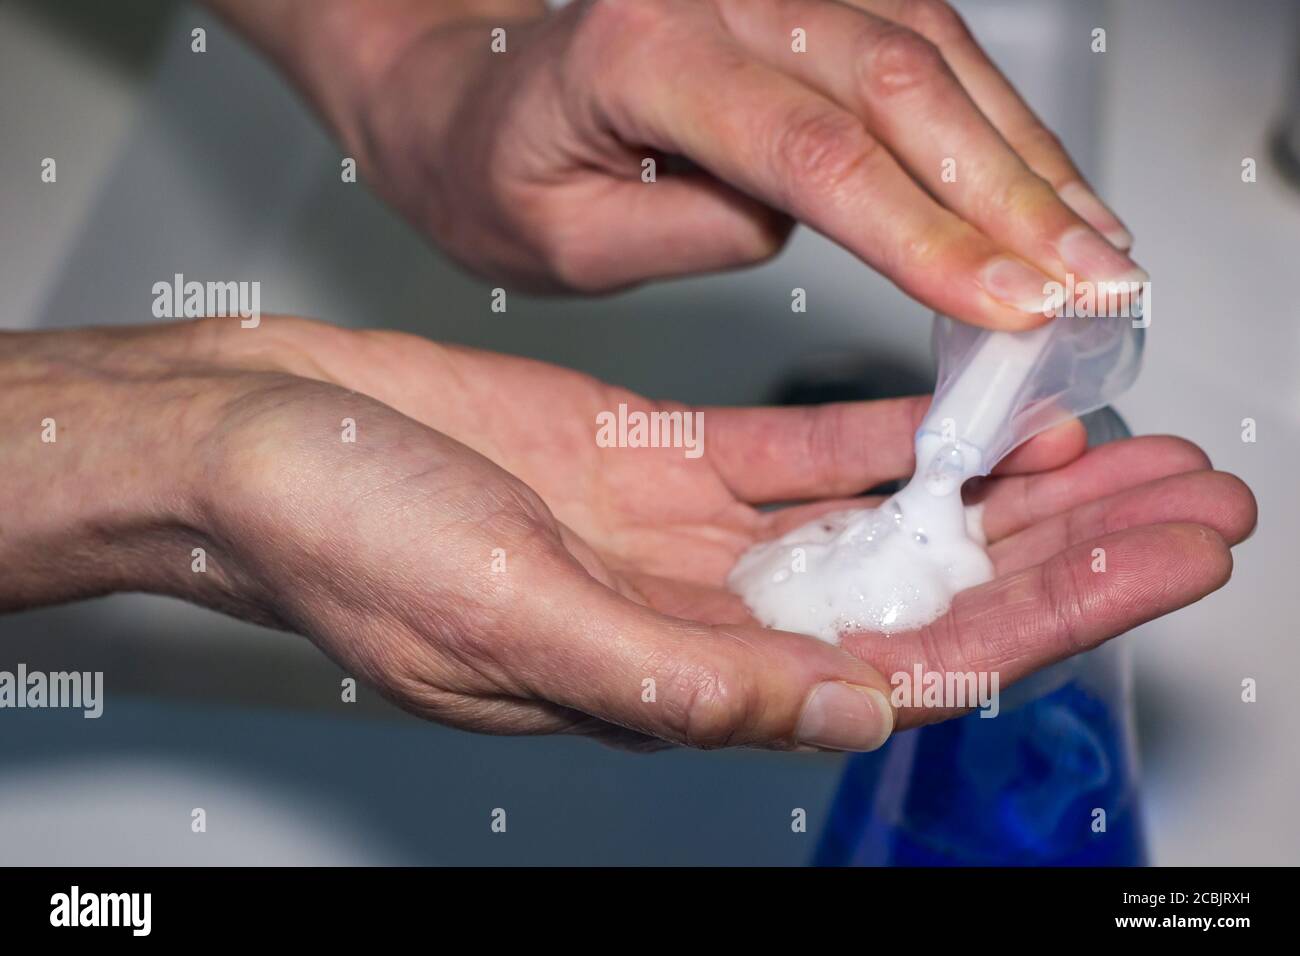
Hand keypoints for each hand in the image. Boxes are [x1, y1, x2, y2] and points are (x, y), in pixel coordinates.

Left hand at [212, 0, 1144, 324]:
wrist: (471, 88)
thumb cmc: (495, 163)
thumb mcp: (560, 240)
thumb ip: (686, 236)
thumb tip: (809, 223)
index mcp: (639, 52)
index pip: (812, 154)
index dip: (925, 237)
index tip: (1010, 306)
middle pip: (899, 88)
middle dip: (1013, 200)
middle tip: (1095, 288)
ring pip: (931, 56)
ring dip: (1025, 159)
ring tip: (1095, 246)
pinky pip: (924, 41)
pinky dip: (995, 120)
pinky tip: (1043, 179)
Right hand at [215, 317, 1254, 736]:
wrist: (259, 435)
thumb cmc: (339, 533)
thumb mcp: (510, 613)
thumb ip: (680, 674)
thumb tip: (840, 708)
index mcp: (670, 683)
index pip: (907, 665)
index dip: (1047, 617)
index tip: (1155, 565)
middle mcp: (699, 620)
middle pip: (928, 595)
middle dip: (1069, 553)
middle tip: (1190, 505)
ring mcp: (687, 542)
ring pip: (888, 525)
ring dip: (1006, 492)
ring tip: (1121, 455)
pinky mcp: (661, 464)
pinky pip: (808, 459)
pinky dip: (901, 440)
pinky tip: (980, 420)